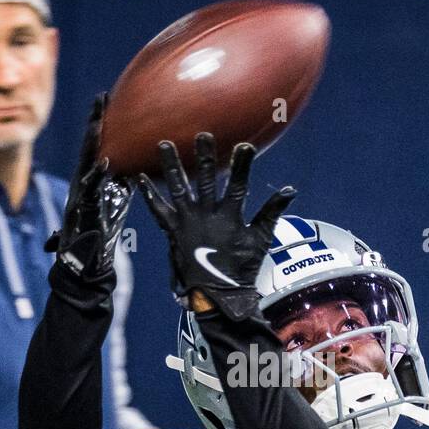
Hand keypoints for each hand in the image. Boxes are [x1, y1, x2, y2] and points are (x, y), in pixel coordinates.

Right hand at [44, 93, 132, 279]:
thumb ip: (119, 182)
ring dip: (93, 141)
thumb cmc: (98, 232)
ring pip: (87, 162)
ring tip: (99, 121)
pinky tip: (106, 163)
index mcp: (90, 178)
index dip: (99, 121)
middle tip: (101, 97)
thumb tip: (132, 166)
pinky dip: (98, 175)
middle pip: (89, 145)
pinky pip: (91, 188)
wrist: (84, 261)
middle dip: (94, 121)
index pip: (96, 144)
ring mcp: (80, 193)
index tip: (105, 98)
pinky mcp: (83, 208)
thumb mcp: (113, 200)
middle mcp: (82, 181)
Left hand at [136, 133, 295, 321]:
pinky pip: (158, 210)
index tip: (244, 145)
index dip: (241, 164)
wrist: (216, 293)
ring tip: (163, 144)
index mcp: (229, 216)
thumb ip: (271, 212)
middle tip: (202, 134)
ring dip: (172, 165)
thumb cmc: (241, 268)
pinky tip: (139, 178)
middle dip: (205, 156)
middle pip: (207, 179)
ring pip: (179, 188)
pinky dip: (149, 194)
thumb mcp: (260, 239)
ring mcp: (187, 221)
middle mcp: (206, 214)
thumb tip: (290, 190)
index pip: (238, 184)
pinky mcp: (173, 230)